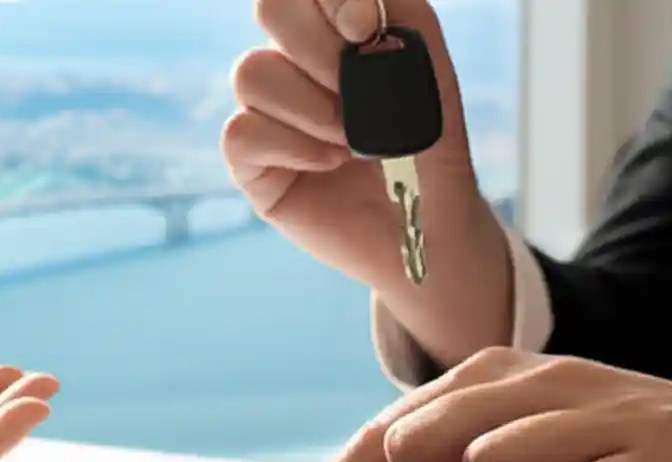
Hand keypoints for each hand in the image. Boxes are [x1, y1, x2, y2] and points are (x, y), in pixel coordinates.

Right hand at [223, 0, 513, 365]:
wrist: (427, 231)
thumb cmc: (429, 152)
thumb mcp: (430, 76)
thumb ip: (403, 19)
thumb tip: (357, 12)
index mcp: (337, 27)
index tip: (365, 29)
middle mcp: (296, 59)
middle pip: (270, 6)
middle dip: (318, 48)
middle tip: (356, 89)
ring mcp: (269, 108)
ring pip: (252, 72)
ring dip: (312, 108)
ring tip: (353, 142)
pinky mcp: (251, 159)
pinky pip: (241, 131)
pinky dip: (293, 147)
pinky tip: (328, 165)